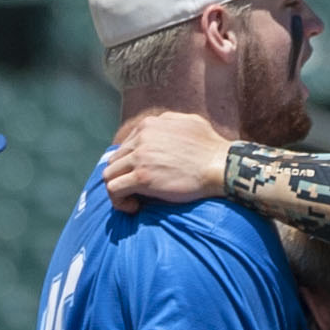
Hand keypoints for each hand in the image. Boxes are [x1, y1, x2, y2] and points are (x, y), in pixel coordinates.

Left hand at [105, 112, 232, 214]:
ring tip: (133, 201)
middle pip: (114, 160)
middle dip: (123, 177)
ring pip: (109, 174)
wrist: (220, 165)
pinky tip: (133, 207)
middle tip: (137, 192)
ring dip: (118, 190)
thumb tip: (162, 127)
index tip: (143, 177)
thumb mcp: (188, 122)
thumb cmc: (211, 147)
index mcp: (149, 126)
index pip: (126, 146)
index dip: (131, 164)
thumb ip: (169, 123)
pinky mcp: (141, 177)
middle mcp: (140, 138)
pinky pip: (114, 189)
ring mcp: (139, 157)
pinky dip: (119, 201)